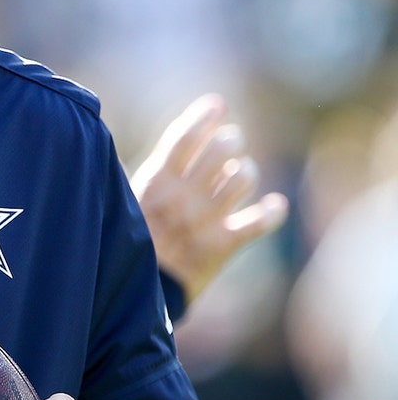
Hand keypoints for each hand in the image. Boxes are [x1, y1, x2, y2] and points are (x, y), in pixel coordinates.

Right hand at [130, 93, 288, 303]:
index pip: (183, 138)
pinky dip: (271, 213)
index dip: (203, 117)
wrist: (135, 296)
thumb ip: (135, 174)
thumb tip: (125, 141)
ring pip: (241, 180)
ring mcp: (205, 221)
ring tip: (241, 173)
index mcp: (155, 183)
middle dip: (230, 141)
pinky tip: (276, 205)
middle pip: (221, 152)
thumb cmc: (126, 243)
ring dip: (246, 172)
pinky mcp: (222, 246)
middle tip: (230, 143)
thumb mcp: (123, 203)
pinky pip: (258, 223)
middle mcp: (183, 197)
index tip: (218, 103)